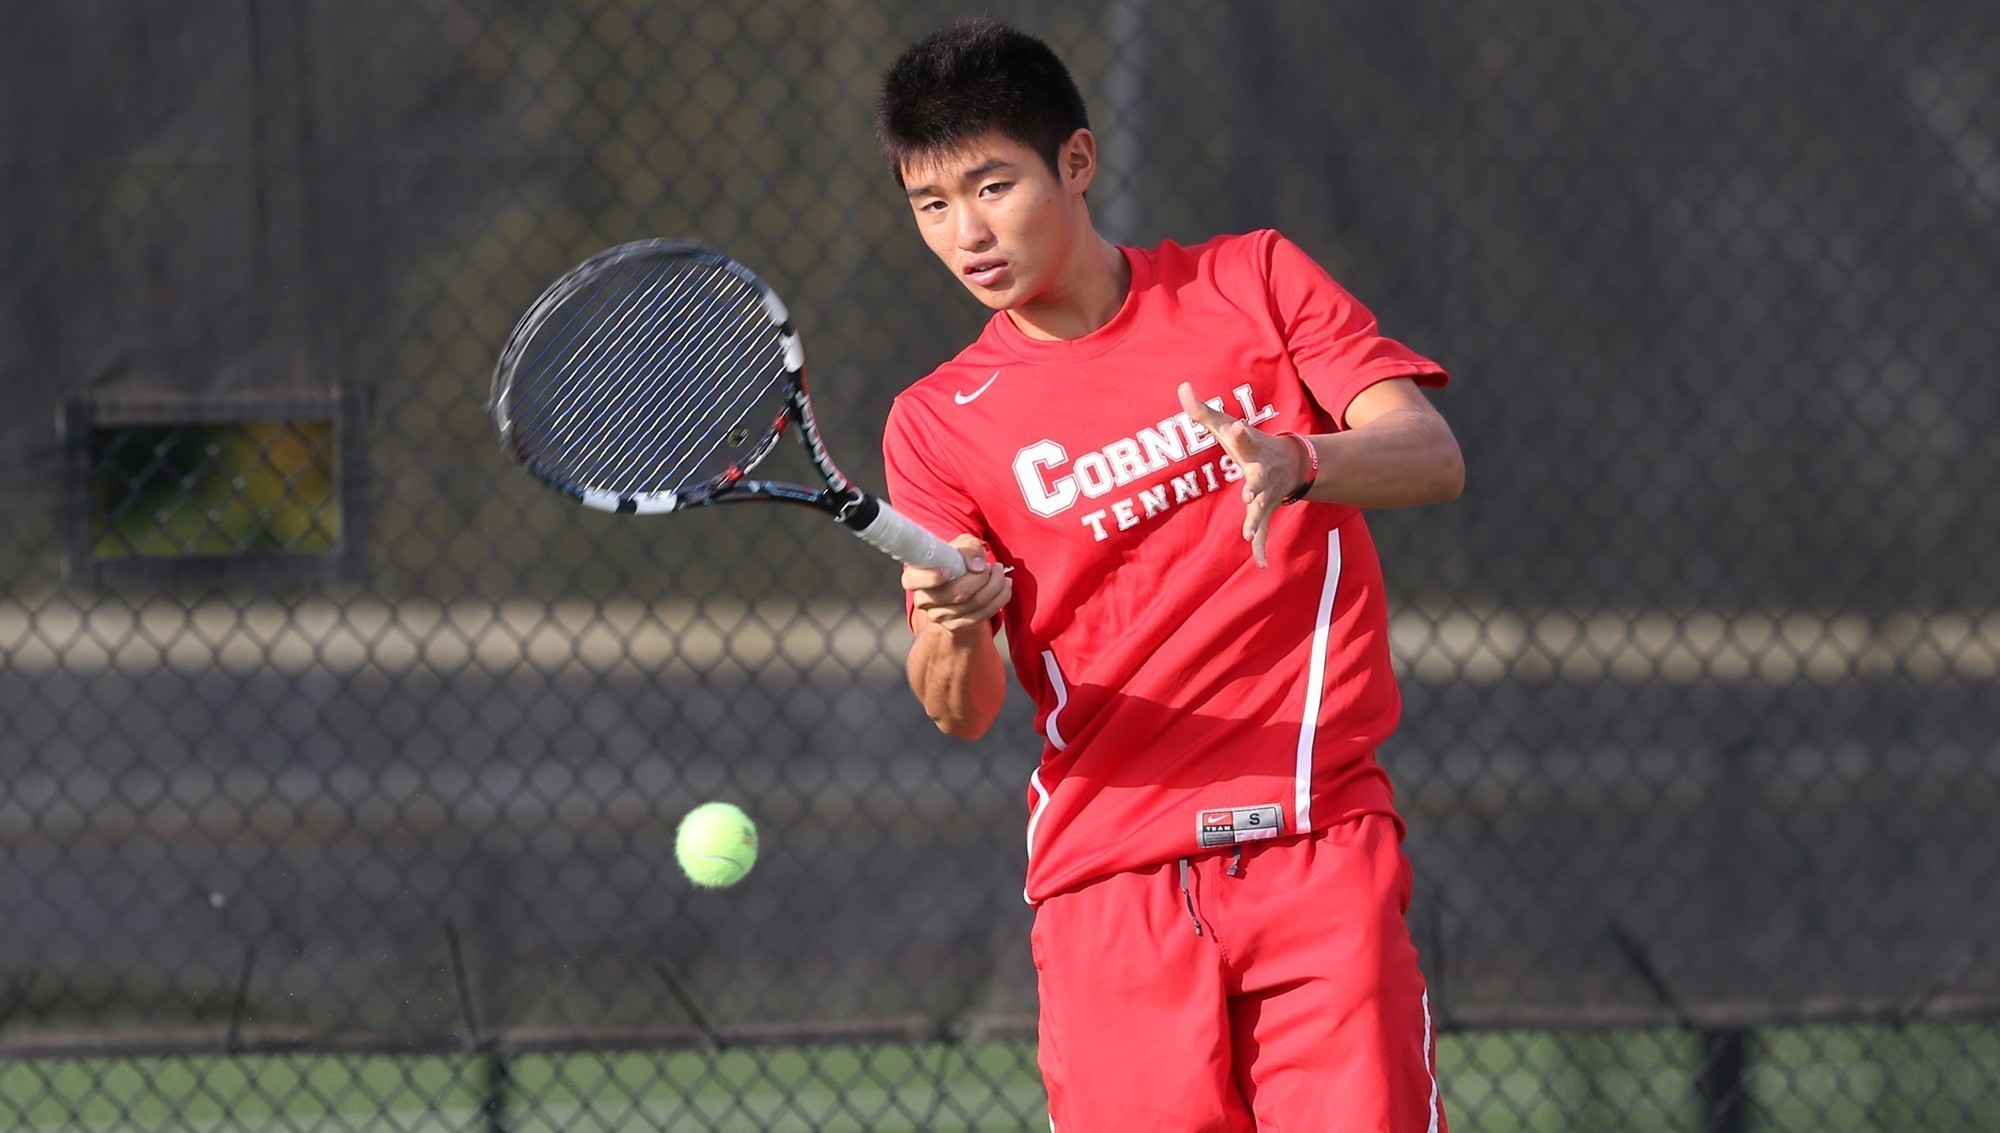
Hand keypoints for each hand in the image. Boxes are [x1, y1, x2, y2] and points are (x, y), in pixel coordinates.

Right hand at [905, 534, 1011, 634]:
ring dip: (995, 586)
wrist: (960, 583)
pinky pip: (983, 614)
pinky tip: (1004, 586)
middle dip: (981, 578)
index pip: (914, 581)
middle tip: (991, 566)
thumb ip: (969, 548)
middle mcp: (923, 600)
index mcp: (914, 577)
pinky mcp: (955, 626)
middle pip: (957, 593)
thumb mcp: (961, 545)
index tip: (949, 571)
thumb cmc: (956, 559)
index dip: (932, 578)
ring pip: (975, 604)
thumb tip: (977, 567)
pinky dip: (1000, 598)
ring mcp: (938, 616)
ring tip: (1000, 572)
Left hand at [1177, 382, 1310, 567]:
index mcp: (1252, 449)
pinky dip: (1261, 546)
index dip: (1240, 433)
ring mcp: (1265, 494)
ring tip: (1247, 534)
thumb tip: (1181, 387)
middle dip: (1254, 486)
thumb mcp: (1228, 426)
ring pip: (1261, 509)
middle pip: (1258, 479)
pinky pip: (1263, 530)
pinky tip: (1260, 562)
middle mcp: (1262, 473)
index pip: (1244, 439)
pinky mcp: (1265, 510)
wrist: (1292, 462)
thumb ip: (1203, 411)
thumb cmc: (1250, 443)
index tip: (1237, 427)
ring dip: (1255, 521)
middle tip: (1248, 494)